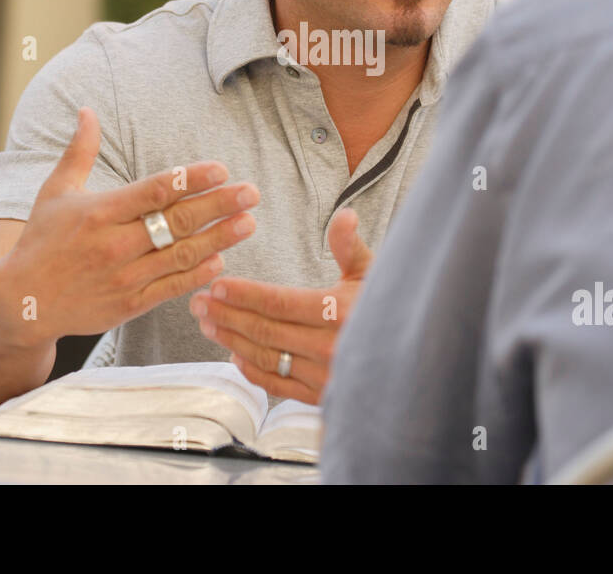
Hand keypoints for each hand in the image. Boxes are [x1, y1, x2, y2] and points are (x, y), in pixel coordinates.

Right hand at [0, 107, 260, 345]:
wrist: (21, 302)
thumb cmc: (41, 241)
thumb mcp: (56, 192)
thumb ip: (79, 151)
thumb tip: (88, 111)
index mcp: (100, 211)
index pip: (155, 190)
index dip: (191, 179)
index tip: (221, 169)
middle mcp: (115, 244)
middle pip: (177, 221)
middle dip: (219, 205)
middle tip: (251, 193)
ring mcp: (124, 277)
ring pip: (182, 255)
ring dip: (219, 238)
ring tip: (248, 222)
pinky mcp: (129, 305)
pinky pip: (171, 287)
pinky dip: (198, 274)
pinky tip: (221, 259)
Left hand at [189, 207, 373, 404]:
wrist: (414, 356)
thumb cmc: (392, 307)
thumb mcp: (374, 272)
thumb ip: (350, 246)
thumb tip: (344, 215)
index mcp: (340, 312)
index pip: (279, 302)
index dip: (244, 295)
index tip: (217, 286)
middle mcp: (330, 346)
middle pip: (265, 330)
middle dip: (227, 315)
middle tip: (198, 303)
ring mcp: (325, 375)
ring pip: (267, 357)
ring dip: (232, 340)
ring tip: (209, 324)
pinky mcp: (323, 396)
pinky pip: (280, 385)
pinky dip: (253, 371)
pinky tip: (235, 355)